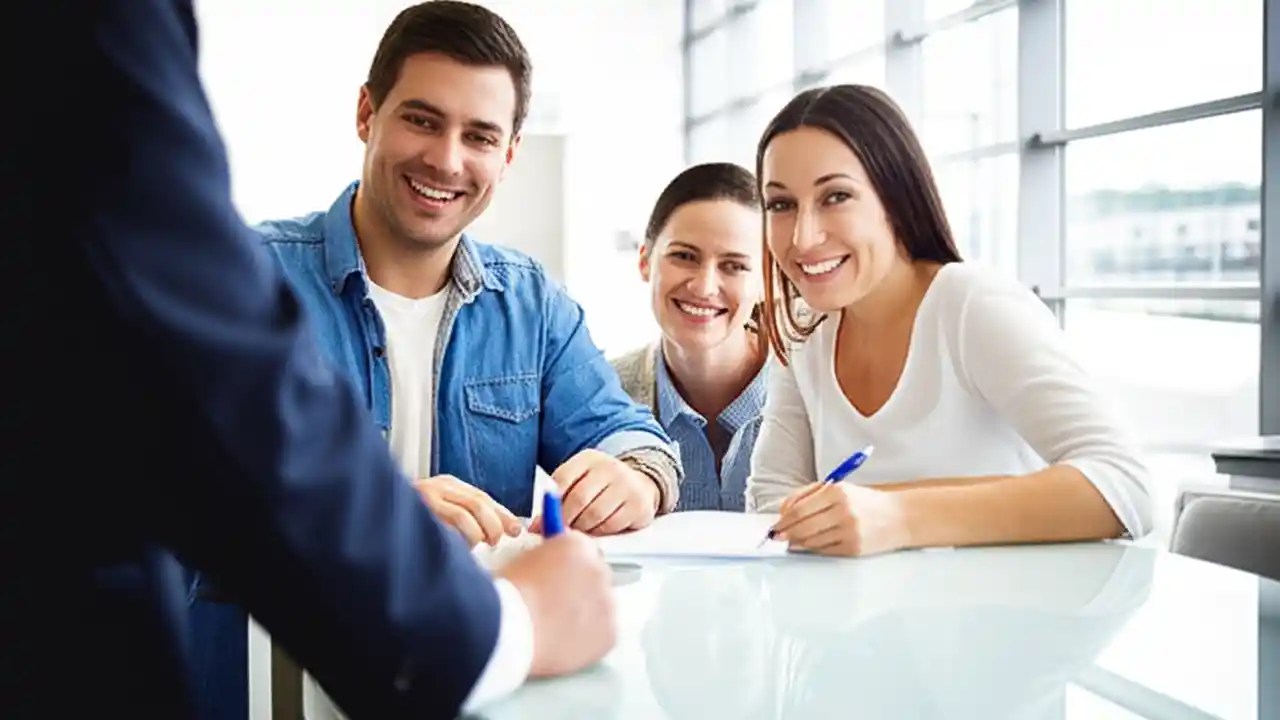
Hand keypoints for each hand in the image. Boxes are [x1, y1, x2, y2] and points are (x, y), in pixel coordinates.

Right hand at [413, 474, 522, 547]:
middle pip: (479, 503)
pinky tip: (459, 547)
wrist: (372, 519)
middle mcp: (437, 487)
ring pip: (466, 515)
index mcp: (446, 485)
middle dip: (494, 524)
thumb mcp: (441, 514)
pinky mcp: (418, 511)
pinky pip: (448, 526)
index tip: (516, 530)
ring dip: (477, 534)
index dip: (502, 514)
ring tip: (477, 545)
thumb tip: (499, 533)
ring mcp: (426, 498)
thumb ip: (466, 519)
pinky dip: (459, 538)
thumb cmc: (409, 526)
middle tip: (497, 540)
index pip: (483, 497)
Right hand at [498, 531, 616, 676]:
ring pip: (600, 607)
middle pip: (594, 577)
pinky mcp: (610, 633)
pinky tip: (563, 645)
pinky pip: (602, 635)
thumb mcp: (519, 560)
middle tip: (554, 607)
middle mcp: (599, 569)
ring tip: (553, 630)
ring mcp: (608, 602)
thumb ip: (543, 558)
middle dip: (578, 589)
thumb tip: (548, 566)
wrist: (509, 627)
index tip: (558, 577)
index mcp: (577, 544)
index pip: (581, 550)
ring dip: (584, 614)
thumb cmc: (504, 594)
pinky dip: (588, 641)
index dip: (567, 566)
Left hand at [531, 450, 659, 535]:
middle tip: (560, 530)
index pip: (563, 478)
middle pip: (579, 498)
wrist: (639, 483)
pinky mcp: (638, 505)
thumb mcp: (580, 480)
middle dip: (565, 519)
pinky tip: (596, 529)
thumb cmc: (602, 485)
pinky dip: (599, 532)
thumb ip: (559, 497)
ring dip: (582, 528)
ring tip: (578, 529)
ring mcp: (626, 485)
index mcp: (589, 458)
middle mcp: (609, 468)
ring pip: (594, 514)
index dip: (550, 503)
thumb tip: (537, 525)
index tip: (542, 520)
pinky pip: (611, 525)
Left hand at [771, 482, 908, 556]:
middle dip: (786, 533)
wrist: (899, 516)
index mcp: (837, 491)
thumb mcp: (839, 488)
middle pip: (802, 526)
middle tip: (777, 536)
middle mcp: (843, 511)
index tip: (775, 525)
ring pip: (811, 541)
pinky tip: (808, 545)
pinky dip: (812, 548)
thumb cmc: (864, 501)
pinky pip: (824, 551)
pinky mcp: (854, 548)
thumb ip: (809, 495)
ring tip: (793, 540)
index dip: (783, 520)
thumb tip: (783, 511)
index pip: (799, 509)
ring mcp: (849, 531)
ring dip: (798, 542)